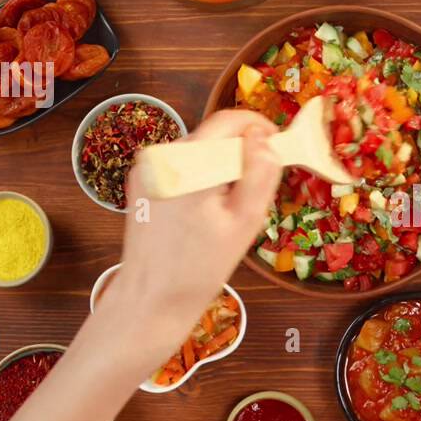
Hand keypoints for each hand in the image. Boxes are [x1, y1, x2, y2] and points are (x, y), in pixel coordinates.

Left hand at [111, 109, 282, 322]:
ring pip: (199, 152)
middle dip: (241, 154)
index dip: (259, 127)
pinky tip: (204, 214)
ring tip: (229, 210)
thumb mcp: (245, 222)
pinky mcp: (141, 183)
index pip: (228, 120)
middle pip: (213, 136)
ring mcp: (146, 169)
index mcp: (185, 162)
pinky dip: (201, 180)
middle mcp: (159, 157)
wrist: (151, 300)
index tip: (279, 146)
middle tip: (257, 190)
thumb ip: (260, 173)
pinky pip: (182, 168)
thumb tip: (265, 139)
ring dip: (221, 169)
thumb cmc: (200, 268)